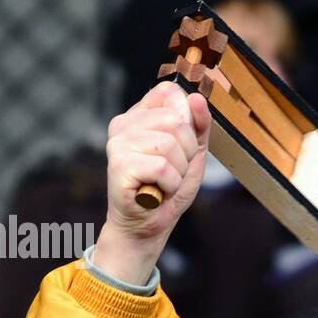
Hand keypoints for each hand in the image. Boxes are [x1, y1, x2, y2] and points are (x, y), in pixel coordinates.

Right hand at [93, 82, 211, 285]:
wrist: (148, 224)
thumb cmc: (168, 188)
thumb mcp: (192, 153)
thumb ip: (198, 125)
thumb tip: (197, 97)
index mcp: (139, 116)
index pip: (169, 93)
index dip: (187, 119)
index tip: (182, 145)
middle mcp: (123, 125)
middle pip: (175, 121)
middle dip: (187, 152)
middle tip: (172, 171)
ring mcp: (118, 144)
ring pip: (169, 144)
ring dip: (178, 171)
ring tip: (164, 182)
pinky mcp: (119, 165)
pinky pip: (162, 167)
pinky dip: (169, 184)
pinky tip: (156, 191)